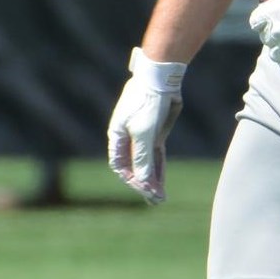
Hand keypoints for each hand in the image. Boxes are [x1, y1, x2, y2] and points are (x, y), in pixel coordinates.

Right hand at [107, 48, 185, 203]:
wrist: (160, 78)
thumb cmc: (147, 102)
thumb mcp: (144, 132)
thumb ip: (143, 157)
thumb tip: (144, 181)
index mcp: (117, 137)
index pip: (120, 166)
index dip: (131, 179)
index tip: (144, 190)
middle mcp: (128, 138)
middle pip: (134, 166)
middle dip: (144, 184)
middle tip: (155, 200)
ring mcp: (142, 135)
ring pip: (146, 162)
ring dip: (152, 179)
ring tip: (159, 198)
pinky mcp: (155, 133)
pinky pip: (156, 155)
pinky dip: (159, 168)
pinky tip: (162, 182)